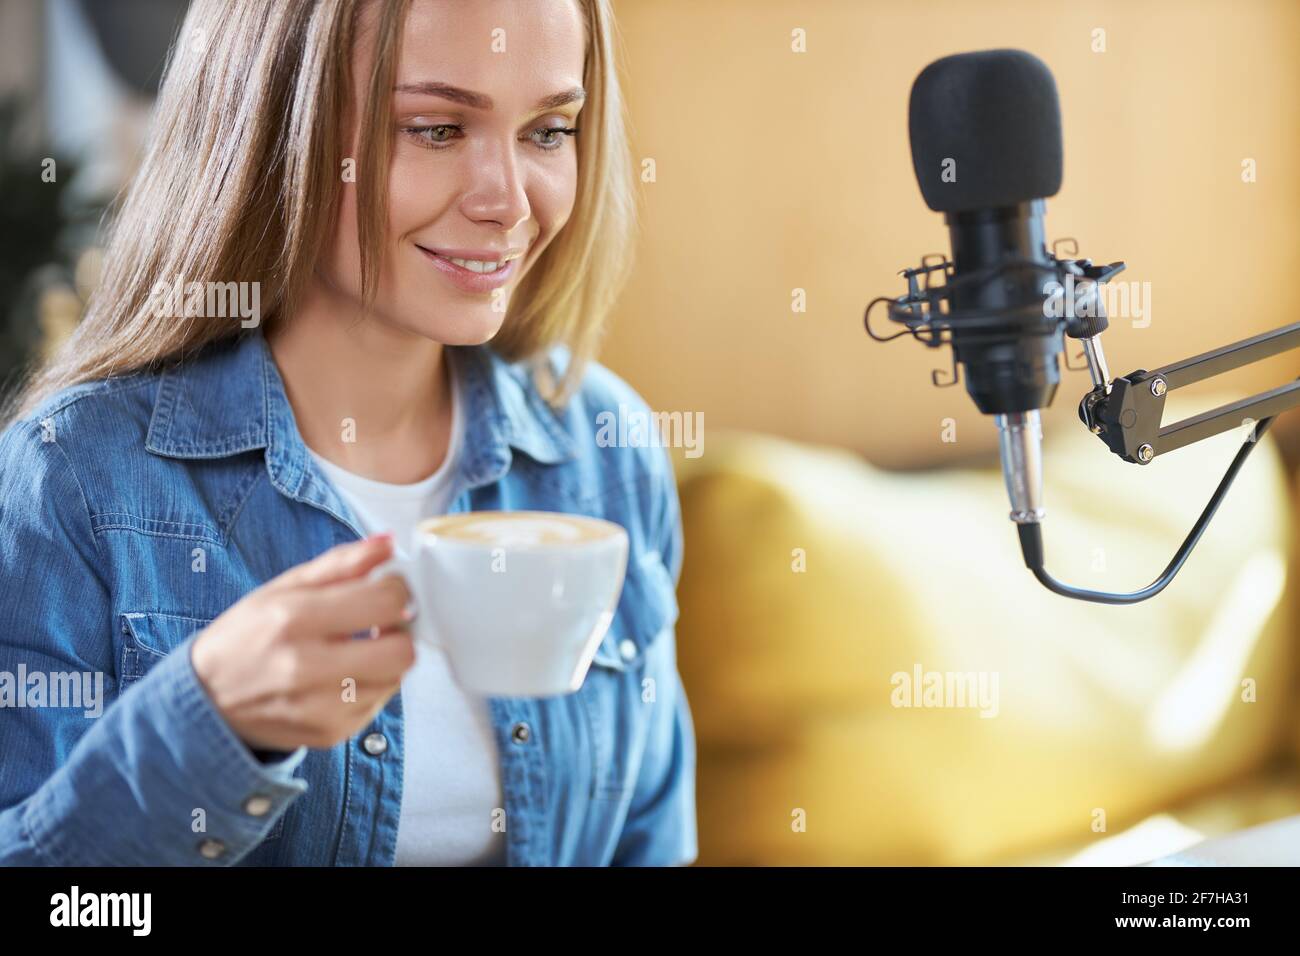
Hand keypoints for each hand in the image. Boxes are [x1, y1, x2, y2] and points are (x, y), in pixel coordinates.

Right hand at [190, 534, 415, 751]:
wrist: (206, 699)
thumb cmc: (245, 637)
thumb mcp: (282, 587)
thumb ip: (342, 563)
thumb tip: (389, 544)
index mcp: (293, 619)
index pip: (386, 603)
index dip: (398, 590)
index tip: (388, 588)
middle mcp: (306, 668)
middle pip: (402, 650)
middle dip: (399, 629)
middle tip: (381, 621)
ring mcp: (320, 708)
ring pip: (396, 678)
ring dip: (387, 658)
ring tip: (357, 647)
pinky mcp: (331, 732)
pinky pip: (380, 703)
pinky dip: (371, 685)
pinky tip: (345, 675)